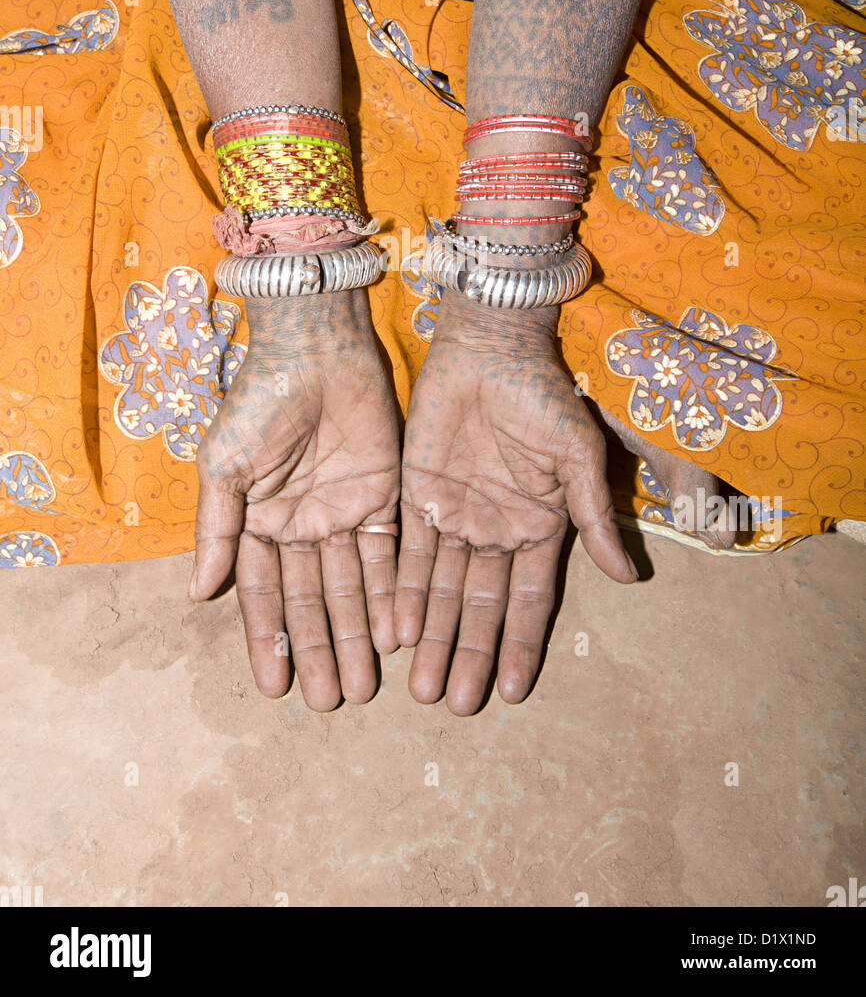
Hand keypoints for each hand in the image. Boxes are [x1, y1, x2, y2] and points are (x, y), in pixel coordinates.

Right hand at [190, 289, 400, 709]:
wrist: (314, 350)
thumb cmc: (258, 403)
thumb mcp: (224, 466)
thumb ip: (217, 530)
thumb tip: (198, 594)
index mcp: (258, 523)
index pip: (263, 595)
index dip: (268, 639)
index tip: (274, 688)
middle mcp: (302, 528)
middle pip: (312, 601)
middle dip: (320, 649)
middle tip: (328, 701)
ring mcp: (344, 515)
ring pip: (353, 588)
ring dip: (357, 634)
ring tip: (364, 686)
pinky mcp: (386, 498)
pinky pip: (389, 557)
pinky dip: (392, 594)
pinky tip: (397, 634)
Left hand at [397, 292, 637, 715]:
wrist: (491, 346)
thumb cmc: (543, 395)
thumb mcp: (578, 454)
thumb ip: (594, 515)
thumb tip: (630, 579)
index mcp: (539, 527)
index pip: (529, 601)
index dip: (521, 646)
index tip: (514, 693)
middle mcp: (495, 531)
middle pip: (480, 608)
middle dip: (469, 655)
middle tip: (454, 705)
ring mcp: (455, 516)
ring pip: (441, 592)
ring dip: (433, 638)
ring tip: (422, 688)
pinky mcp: (416, 496)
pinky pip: (408, 555)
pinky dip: (403, 594)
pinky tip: (396, 632)